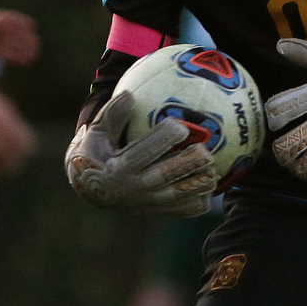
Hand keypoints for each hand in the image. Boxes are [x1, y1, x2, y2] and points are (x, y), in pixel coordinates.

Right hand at [65, 91, 216, 215]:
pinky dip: (198, 203)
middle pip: (165, 176)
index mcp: (120, 167)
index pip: (144, 152)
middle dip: (187, 164)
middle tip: (206, 151)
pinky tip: (210, 191)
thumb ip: (112, 115)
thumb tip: (129, 94)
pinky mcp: (155, 211)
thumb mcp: (97, 133)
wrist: (92, 190)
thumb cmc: (96, 153)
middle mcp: (134, 187)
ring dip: (198, 185)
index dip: (164, 140)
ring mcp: (146, 203)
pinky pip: (181, 210)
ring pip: (177, 196)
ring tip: (214, 172)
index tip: (181, 127)